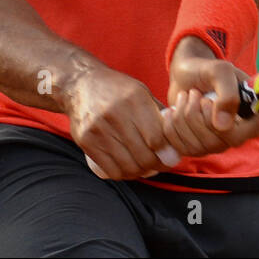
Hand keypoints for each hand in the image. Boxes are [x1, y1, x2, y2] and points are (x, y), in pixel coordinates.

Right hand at [60, 62, 178, 179]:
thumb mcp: (141, 92)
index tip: (171, 158)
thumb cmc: (117, 89)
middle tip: (161, 166)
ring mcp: (99, 129)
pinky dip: (123, 174)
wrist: (80, 84)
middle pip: (143, 155)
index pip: (156, 138)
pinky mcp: (86, 140)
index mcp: (134, 100)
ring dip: (140, 172)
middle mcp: (116, 114)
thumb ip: (158, 113)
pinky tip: (129, 170)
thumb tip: (177, 138)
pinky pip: (109, 168)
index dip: (166, 154)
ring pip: (127, 165)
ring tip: (146, 169)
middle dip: (156, 166)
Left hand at [162, 37, 258, 156]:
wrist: (184, 75)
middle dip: (197, 112)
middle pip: (216, 140)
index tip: (209, 101)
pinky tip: (175, 110)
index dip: (229, 120)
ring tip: (187, 98)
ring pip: (196, 145)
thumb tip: (223, 127)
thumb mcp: (220, 72)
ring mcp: (216, 145)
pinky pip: (179, 146)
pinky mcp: (195, 149)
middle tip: (195, 94)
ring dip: (183, 114)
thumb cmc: (206, 71)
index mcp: (252, 114)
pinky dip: (171, 124)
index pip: (250, 131)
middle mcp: (237, 135)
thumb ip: (228, 95)